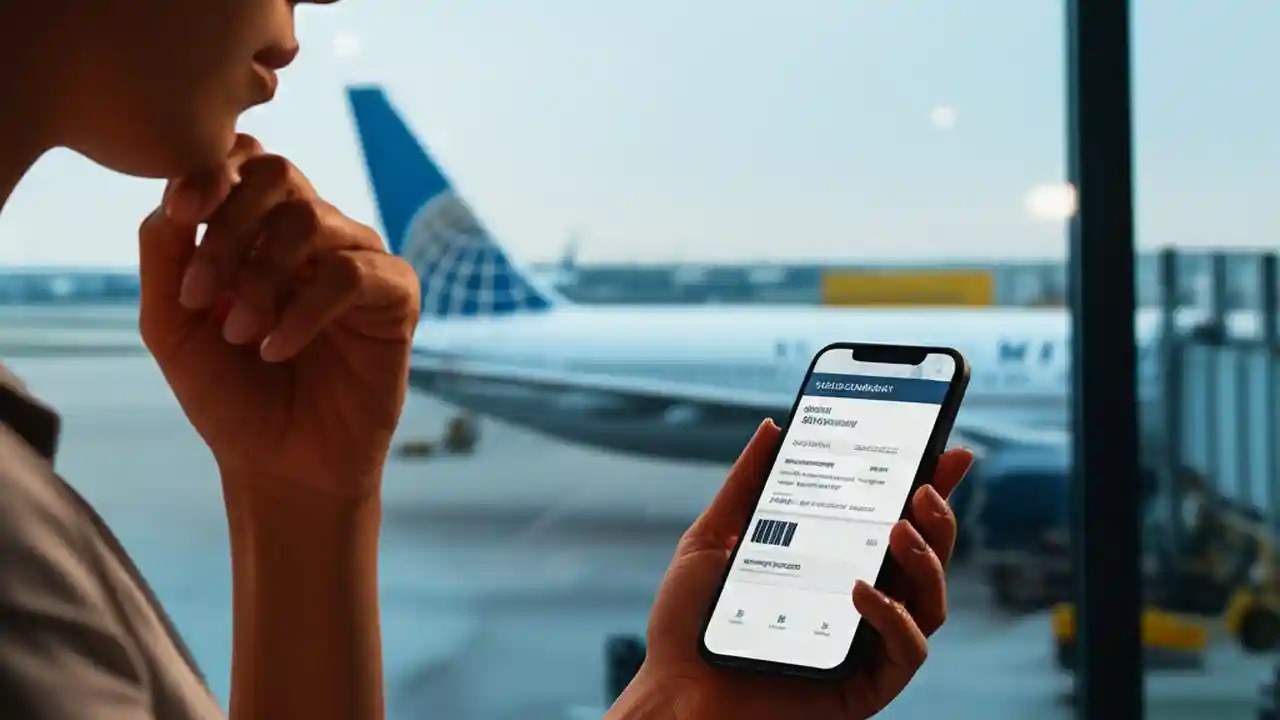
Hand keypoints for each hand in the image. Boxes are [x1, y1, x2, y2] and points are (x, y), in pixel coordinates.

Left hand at [138, 134, 420, 495]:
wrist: (282, 465)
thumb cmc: (230, 395)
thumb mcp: (173, 324)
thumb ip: (165, 254)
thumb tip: (172, 194)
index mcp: (261, 229)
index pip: (245, 161)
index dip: (210, 170)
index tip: (179, 213)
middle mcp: (314, 234)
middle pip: (278, 174)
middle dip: (229, 224)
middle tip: (200, 293)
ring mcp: (358, 260)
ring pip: (311, 220)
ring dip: (261, 277)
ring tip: (241, 335)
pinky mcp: (395, 296)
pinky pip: (352, 273)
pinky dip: (304, 309)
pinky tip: (277, 349)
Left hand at [611, 420, 973, 719]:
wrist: (670, 690)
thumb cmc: (690, 622)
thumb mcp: (713, 538)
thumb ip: (747, 484)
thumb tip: (774, 428)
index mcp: (837, 566)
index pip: (897, 523)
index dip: (930, 488)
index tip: (949, 450)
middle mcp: (862, 604)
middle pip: (928, 559)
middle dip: (938, 518)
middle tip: (922, 488)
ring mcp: (868, 646)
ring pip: (932, 602)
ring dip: (927, 560)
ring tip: (898, 527)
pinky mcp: (866, 687)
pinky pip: (907, 652)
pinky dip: (894, 617)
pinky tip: (862, 590)